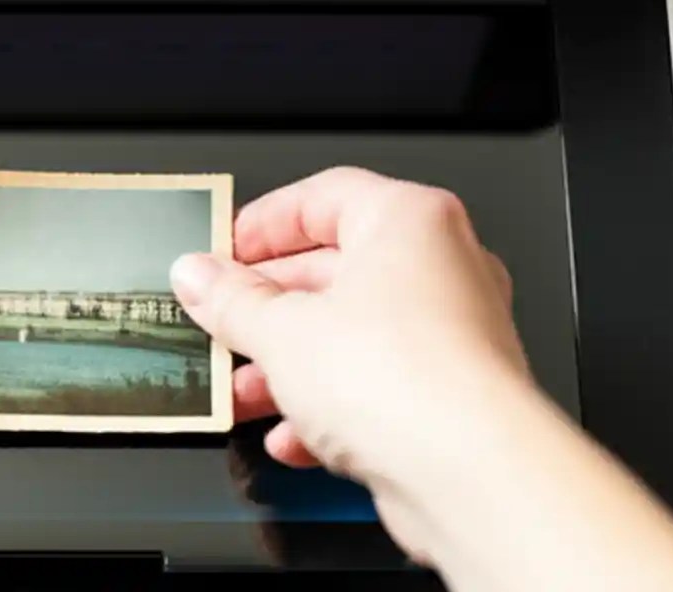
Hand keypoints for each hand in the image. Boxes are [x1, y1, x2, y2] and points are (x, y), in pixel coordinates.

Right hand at [170, 166, 531, 561]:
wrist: (472, 475)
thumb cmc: (403, 379)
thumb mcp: (280, 331)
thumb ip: (231, 300)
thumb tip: (199, 277)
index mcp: (409, 221)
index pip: (323, 197)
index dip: (263, 224)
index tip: (220, 253)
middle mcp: (442, 267)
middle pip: (333, 271)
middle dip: (265, 307)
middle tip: (217, 323)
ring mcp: (452, 334)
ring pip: (350, 336)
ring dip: (287, 365)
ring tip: (241, 391)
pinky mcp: (450, 397)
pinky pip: (376, 388)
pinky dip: (329, 409)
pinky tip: (290, 437)